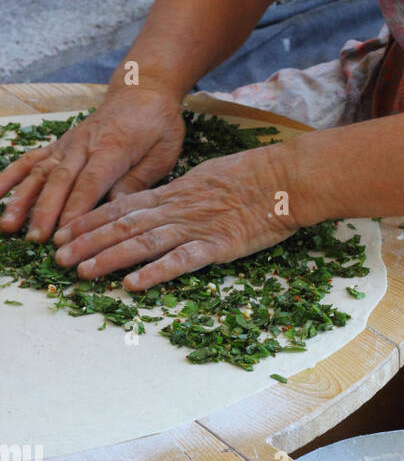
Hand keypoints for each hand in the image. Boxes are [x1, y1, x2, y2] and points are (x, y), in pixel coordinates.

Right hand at [0, 86, 185, 242]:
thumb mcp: (164, 151)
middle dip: (46, 211)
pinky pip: (31, 159)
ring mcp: (68, 143)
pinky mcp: (58, 144)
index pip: (92, 181)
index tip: (66, 233)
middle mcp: (85, 144)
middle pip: (61, 179)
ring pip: (40, 171)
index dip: (77, 207)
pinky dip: (10, 176)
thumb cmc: (158, 124)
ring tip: (8, 225)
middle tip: (36, 239)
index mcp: (114, 146)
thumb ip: (139, 179)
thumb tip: (117, 208)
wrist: (142, 90)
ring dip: (23, 199)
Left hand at [51, 142, 297, 289]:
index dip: (93, 220)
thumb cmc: (255, 175)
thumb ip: (184, 192)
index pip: (125, 205)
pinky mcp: (218, 245)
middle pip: (125, 224)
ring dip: (110, 257)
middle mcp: (179, 208)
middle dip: (88, 241)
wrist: (287, 178)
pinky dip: (155, 272)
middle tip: (59, 258)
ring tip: (83, 272)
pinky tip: (133, 285)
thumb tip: (162, 203)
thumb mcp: (210, 175)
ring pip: (144, 242)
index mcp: (178, 191)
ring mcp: (197, 226)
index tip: (67, 231)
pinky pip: (180, 260)